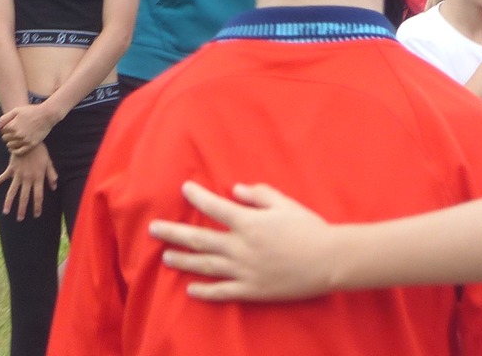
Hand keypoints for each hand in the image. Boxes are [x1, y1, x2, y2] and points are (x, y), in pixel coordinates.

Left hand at [0, 101, 54, 153]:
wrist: (48, 114)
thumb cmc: (32, 111)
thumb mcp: (17, 111)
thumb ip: (4, 118)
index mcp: (12, 126)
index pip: (2, 131)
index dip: (6, 128)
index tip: (12, 125)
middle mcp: (17, 134)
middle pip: (5, 139)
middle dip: (8, 135)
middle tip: (16, 130)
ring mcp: (24, 140)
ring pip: (10, 145)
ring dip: (12, 142)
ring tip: (18, 137)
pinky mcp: (31, 144)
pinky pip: (18, 152)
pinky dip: (15, 150)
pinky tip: (17, 145)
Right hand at [0, 142, 57, 220]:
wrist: (28, 140)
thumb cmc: (41, 151)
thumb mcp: (49, 162)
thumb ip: (51, 175)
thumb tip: (54, 187)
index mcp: (38, 178)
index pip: (38, 196)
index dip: (37, 206)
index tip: (36, 215)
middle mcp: (27, 179)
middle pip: (24, 197)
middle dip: (22, 209)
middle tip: (20, 219)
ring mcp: (17, 175)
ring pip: (12, 192)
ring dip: (8, 202)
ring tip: (5, 212)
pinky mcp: (10, 169)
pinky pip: (3, 177)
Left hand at [152, 181, 335, 300]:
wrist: (327, 259)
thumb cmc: (308, 228)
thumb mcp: (286, 204)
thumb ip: (259, 195)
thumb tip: (235, 190)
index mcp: (249, 222)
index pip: (214, 207)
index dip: (197, 197)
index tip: (184, 189)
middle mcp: (239, 246)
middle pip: (199, 239)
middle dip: (173, 233)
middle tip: (153, 229)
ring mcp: (242, 270)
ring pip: (204, 266)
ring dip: (182, 261)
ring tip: (166, 257)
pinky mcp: (249, 289)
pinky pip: (220, 292)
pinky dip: (204, 291)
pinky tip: (190, 289)